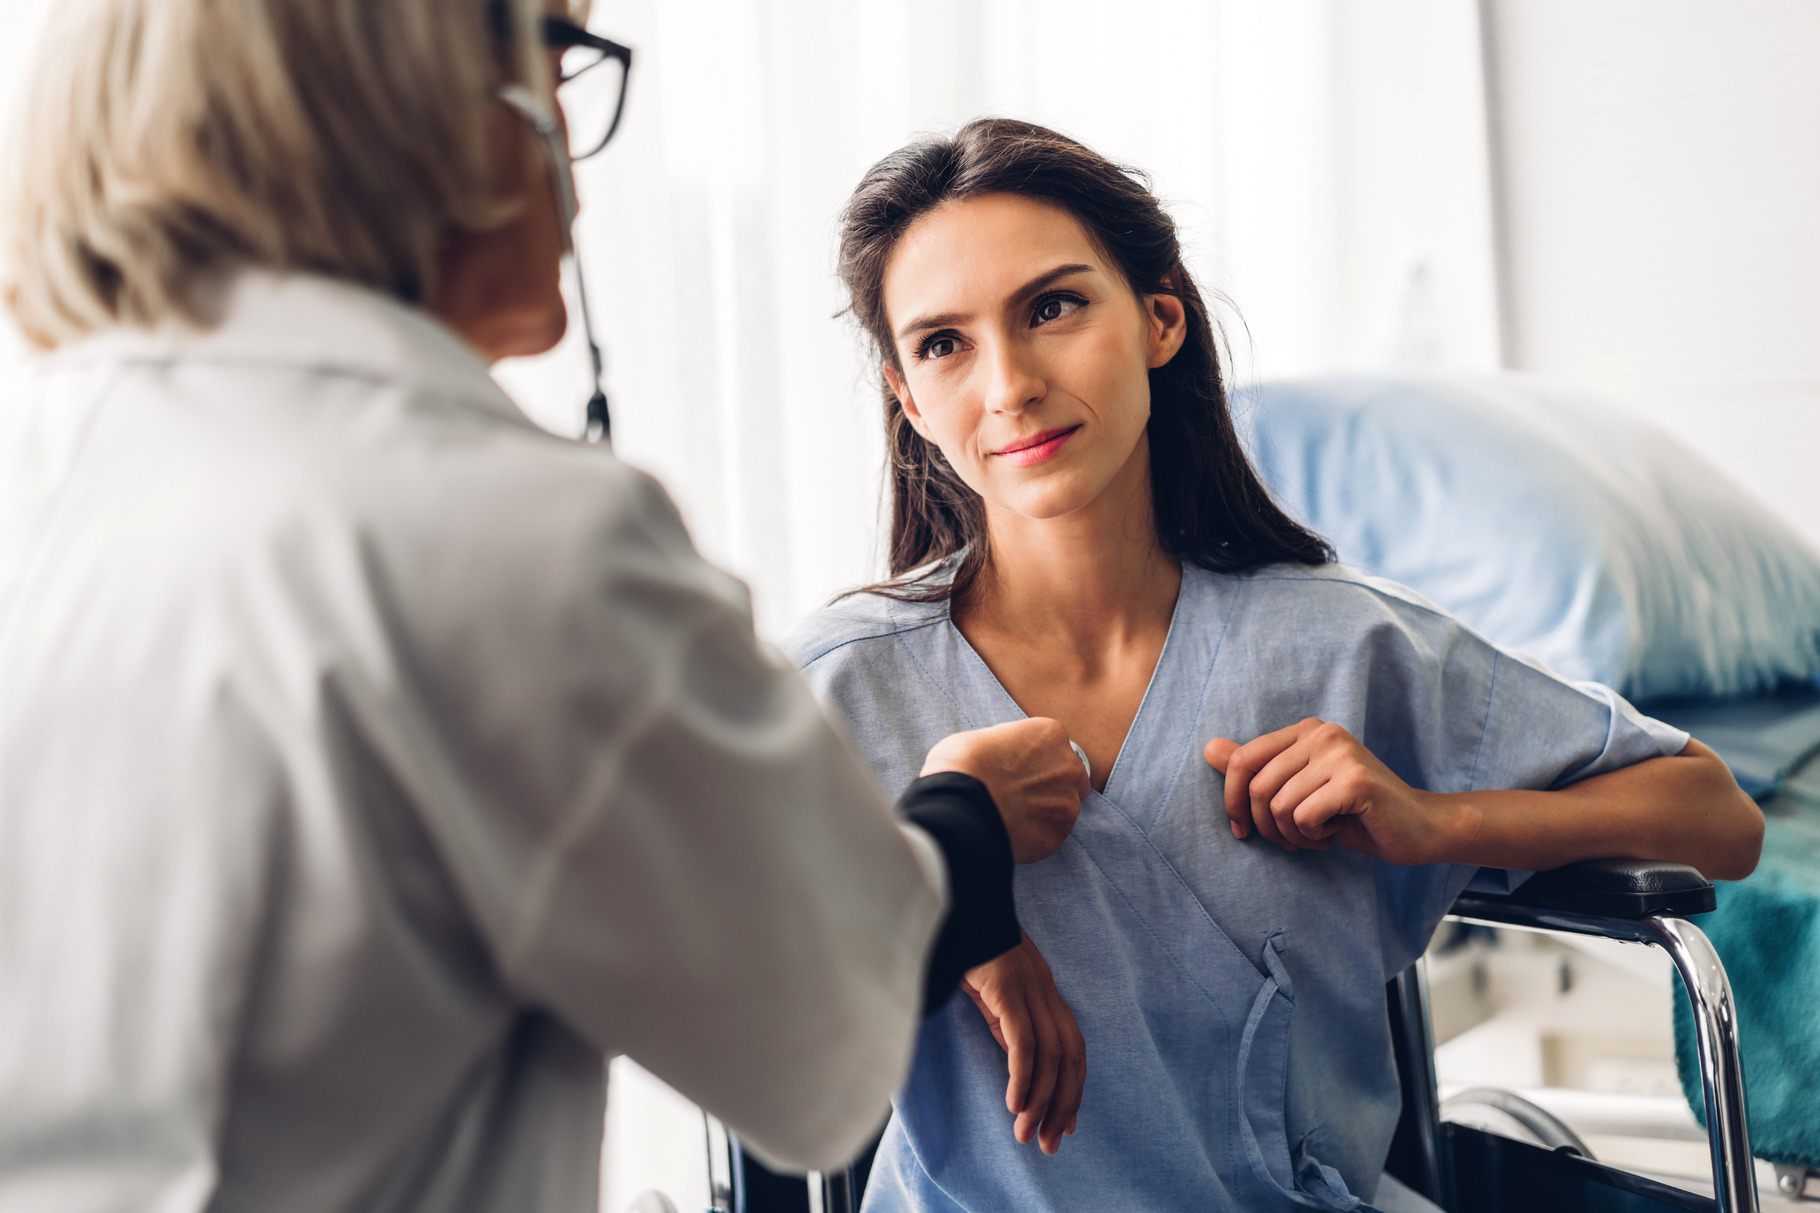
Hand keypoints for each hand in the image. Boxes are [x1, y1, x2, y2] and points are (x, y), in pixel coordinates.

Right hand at [923, 718, 1088, 863]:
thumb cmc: (963, 764)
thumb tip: (1007, 760)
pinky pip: (1050, 836)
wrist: (957, 804)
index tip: (1018, 772)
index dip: (1036, 762)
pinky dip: (1035, 836)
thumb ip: (1010, 748)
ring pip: (1063, 809)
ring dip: (1044, 813)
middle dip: (1051, 787)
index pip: (1056, 748)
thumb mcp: (986, 738)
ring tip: (1012, 817)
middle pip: (1071, 779)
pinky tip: (1011, 832)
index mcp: (1051, 734)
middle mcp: (1068, 766)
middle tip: (1020, 795)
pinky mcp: (1057, 835)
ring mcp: (1067, 803)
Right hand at [961, 931, 1083, 1153]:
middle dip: (1063, 1105)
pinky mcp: (1007, 988)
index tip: (1066, 1126)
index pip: (1072, 1050)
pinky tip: (1015, 1103)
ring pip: (1049, 1055)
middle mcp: (1045, 992)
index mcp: (1045, 994)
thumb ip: (1008, 1027)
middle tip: (1049, 1143)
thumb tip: (1019, 1068)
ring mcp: (1029, 989)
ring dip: (1040, 1101)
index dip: (1073, 1090)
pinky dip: (1023, 1075)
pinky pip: (1023, 1040)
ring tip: (1026, 1134)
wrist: (957, 904)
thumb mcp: (992, 997)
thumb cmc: (969, 949)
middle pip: (1070, 1057)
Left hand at [1203, 718, 1473, 864]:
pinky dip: (1312, 837)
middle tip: (1292, 839)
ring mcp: (1340, 754)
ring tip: (1318, 834)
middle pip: (1258, 787)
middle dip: (1266, 826)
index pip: (1243, 760)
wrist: (1419, 827)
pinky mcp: (1355, 781)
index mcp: (1305, 730)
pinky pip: (1304, 817)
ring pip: (1280, 806)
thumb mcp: (1299, 789)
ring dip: (1292, 835)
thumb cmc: (1356, 812)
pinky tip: (1333, 834)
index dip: (1233, 800)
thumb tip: (1208, 749)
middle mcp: (1322, 733)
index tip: (1241, 830)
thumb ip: (1257, 768)